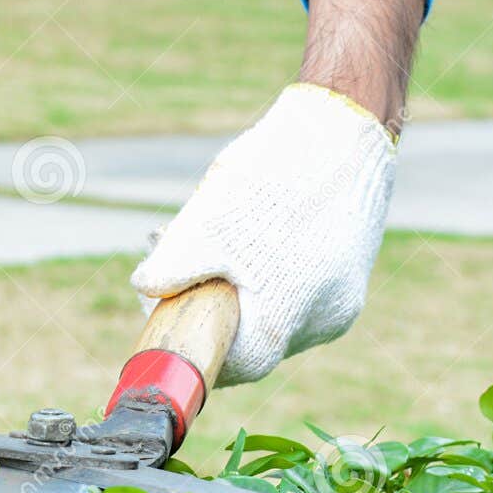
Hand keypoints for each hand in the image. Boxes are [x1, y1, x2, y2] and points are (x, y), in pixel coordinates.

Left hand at [131, 0, 420, 384]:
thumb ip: (170, 267)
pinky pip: (297, 290)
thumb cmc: (274, 178)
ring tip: (202, 238)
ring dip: (234, 286)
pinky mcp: (349, 272)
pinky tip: (245, 233)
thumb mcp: (205, 225)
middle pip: (254, 337)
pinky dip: (265, 273)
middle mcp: (325, 320)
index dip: (195, 344)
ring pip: (274, 311)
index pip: (235, 364)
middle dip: (208, 306)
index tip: (165, 320)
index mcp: (288, 320)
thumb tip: (144, 288)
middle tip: (172, 273)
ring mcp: (342, 297)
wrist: (346, 127)